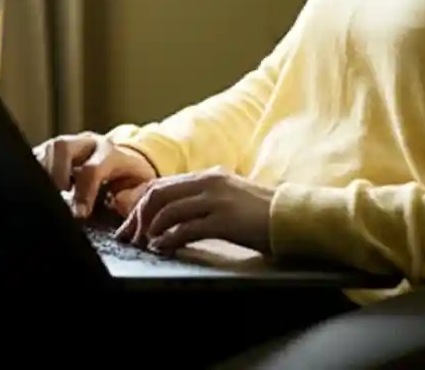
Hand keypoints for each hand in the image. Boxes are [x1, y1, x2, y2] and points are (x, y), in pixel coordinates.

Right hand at [33, 132, 157, 217]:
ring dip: (39, 174)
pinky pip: (35, 157)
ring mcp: (66, 145)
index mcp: (110, 152)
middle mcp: (85, 144)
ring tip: (40, 199)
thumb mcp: (141, 186)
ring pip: (45, 150)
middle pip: (62, 147)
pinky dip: (31, 174)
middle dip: (54, 174)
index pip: (91, 170)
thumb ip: (134, 195)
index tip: (78, 215)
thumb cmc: (131, 178)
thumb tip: (118, 202)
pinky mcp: (50, 151)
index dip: (83, 194)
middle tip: (53, 201)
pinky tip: (33, 193)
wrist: (125, 160)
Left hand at [114, 168, 274, 254]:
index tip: (130, 225)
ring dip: (149, 230)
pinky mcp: (225, 220)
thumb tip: (174, 214)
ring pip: (167, 210)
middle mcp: (210, 183)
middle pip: (158, 195)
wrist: (294, 217)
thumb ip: (205, 199)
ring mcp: (217, 200)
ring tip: (144, 245)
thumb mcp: (231, 197)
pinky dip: (168, 240)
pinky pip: (186, 229)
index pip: (162, 185)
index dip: (140, 205)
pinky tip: (162, 248)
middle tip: (129, 238)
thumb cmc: (263, 212)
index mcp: (209, 176)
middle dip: (137, 217)